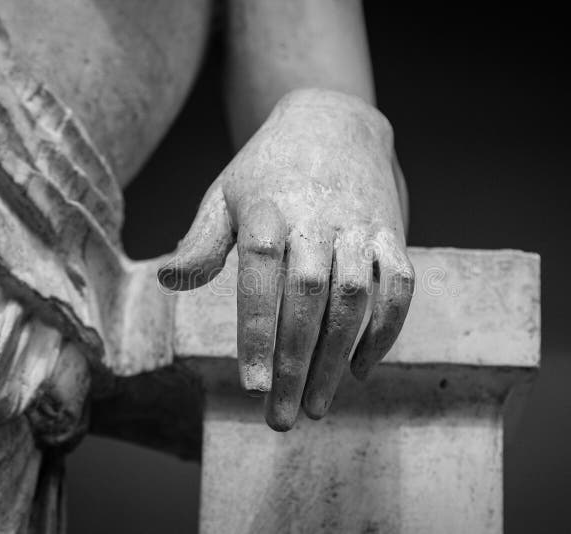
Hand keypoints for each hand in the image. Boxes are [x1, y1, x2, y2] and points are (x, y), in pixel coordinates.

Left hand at [158, 89, 413, 429]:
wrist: (335, 124)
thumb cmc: (268, 171)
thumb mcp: (226, 194)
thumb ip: (202, 240)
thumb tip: (171, 281)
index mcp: (269, 209)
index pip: (261, 274)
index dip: (258, 330)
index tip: (252, 385)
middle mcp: (318, 218)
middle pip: (309, 296)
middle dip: (297, 362)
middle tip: (282, 417)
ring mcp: (360, 226)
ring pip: (355, 297)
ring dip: (338, 356)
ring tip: (318, 406)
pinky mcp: (391, 234)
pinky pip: (399, 286)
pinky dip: (386, 330)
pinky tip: (361, 369)